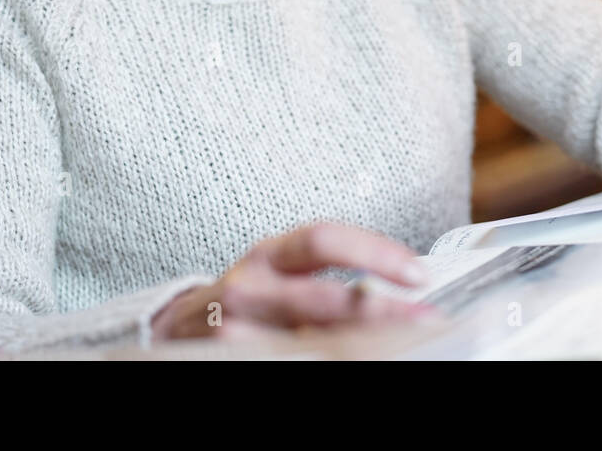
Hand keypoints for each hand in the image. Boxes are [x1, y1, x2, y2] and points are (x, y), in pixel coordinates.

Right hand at [150, 222, 437, 340]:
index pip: (324, 239)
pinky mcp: (230, 362)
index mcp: (267, 255)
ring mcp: (235, 331)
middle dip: (384, 311)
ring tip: (406, 349)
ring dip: (366, 346)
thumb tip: (400, 289)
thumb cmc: (244, 299)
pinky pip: (290, 361)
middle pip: (324, 298)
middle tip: (427, 320)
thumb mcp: (277, 271)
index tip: (419, 272)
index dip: (374, 252)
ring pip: (313, 341)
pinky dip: (329, 362)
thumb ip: (323, 276)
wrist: (174, 332)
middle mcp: (248, 287)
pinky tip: (363, 362)